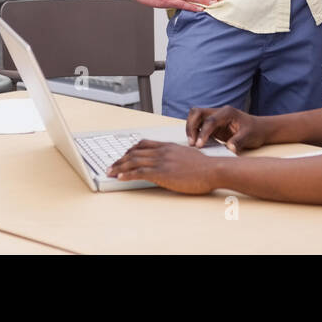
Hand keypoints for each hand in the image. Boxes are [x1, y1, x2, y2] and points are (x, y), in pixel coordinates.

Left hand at [107, 140, 221, 193]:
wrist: (212, 170)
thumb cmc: (204, 166)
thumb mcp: (187, 156)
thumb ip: (176, 156)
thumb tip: (172, 162)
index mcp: (167, 146)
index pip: (143, 144)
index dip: (130, 150)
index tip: (124, 156)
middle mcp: (162, 151)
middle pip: (134, 152)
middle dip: (120, 160)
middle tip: (111, 165)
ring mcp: (161, 161)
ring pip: (133, 161)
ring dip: (119, 167)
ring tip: (110, 172)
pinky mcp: (161, 173)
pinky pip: (139, 172)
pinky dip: (126, 174)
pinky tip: (119, 177)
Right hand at [186, 105, 266, 151]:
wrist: (259, 129)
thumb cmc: (255, 131)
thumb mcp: (249, 137)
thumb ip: (238, 141)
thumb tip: (229, 148)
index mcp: (227, 112)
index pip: (210, 120)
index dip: (203, 132)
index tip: (199, 145)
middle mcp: (218, 112)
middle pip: (197, 113)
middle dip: (191, 127)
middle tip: (192, 143)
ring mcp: (215, 117)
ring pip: (195, 117)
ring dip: (191, 129)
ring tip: (192, 143)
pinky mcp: (213, 125)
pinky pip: (199, 125)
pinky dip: (195, 132)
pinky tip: (197, 143)